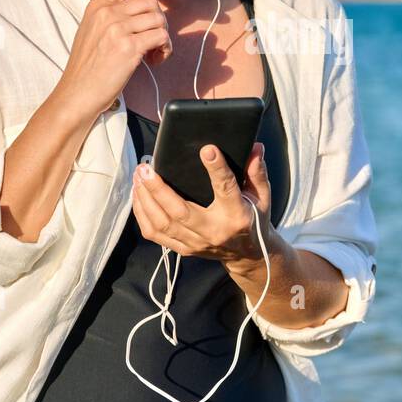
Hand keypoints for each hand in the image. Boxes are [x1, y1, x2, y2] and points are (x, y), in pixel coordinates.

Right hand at [60, 0, 176, 115]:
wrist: (77, 92)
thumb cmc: (87, 67)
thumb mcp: (92, 30)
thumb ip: (112, 16)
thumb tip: (143, 11)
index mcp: (98, 5)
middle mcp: (108, 13)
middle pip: (150, 3)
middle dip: (159, 21)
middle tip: (154, 40)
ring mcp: (118, 28)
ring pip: (159, 20)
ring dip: (164, 37)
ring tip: (154, 53)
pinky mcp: (129, 47)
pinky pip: (162, 37)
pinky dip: (165, 49)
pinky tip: (154, 60)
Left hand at [131, 141, 272, 268]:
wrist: (249, 254)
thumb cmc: (254, 219)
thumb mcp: (262, 195)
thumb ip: (257, 171)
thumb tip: (255, 147)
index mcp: (237, 215)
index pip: (226, 189)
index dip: (216, 168)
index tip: (206, 150)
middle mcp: (214, 231)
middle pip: (180, 211)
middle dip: (158, 189)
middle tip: (146, 168)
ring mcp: (196, 243)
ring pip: (162, 223)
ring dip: (145, 199)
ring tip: (139, 176)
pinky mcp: (184, 249)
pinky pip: (155, 233)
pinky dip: (142, 214)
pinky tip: (139, 195)